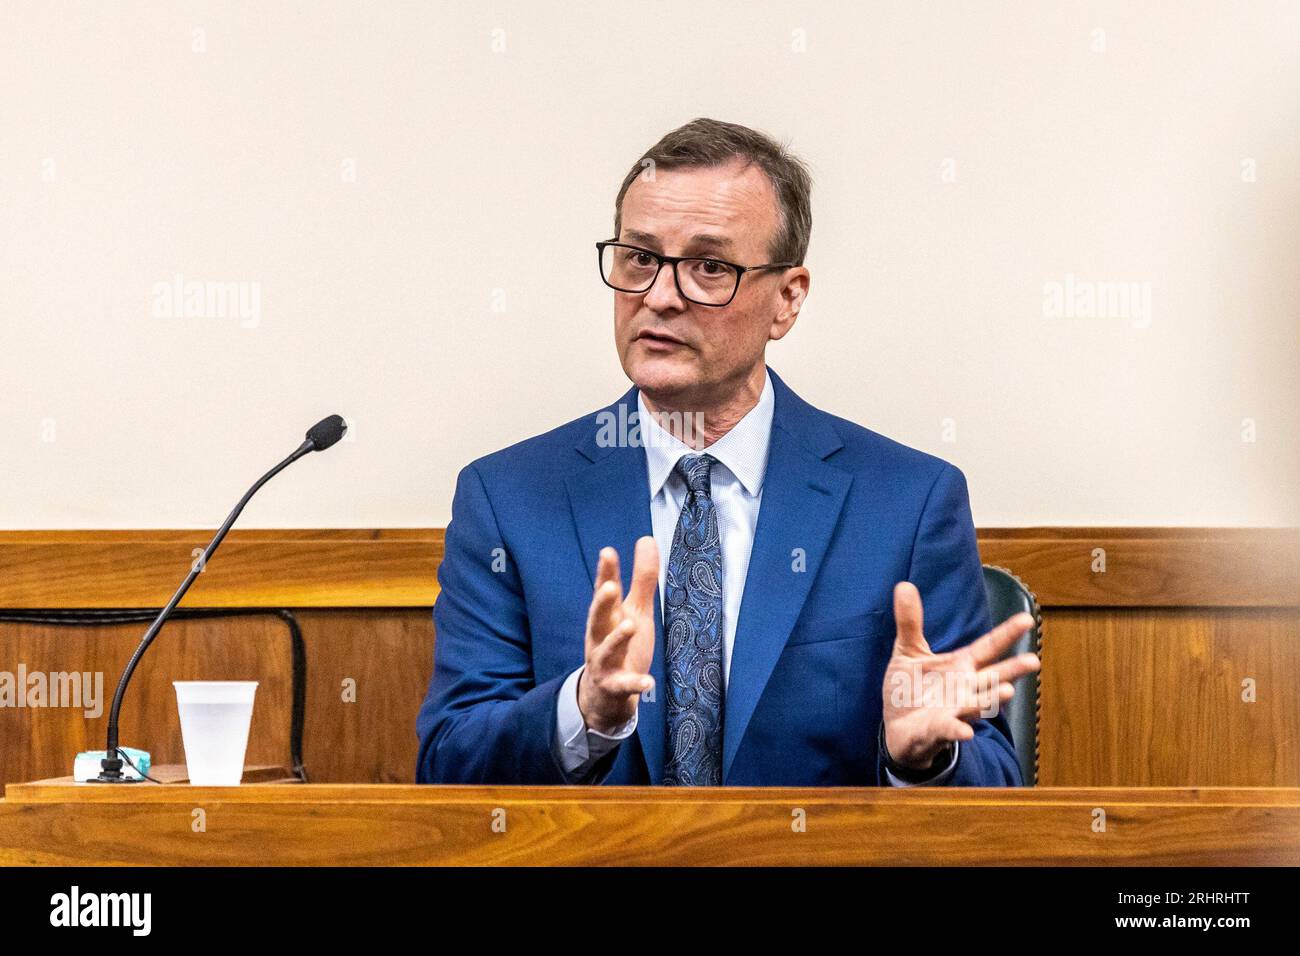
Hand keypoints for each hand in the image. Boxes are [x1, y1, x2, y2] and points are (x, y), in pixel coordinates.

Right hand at [577, 536, 658, 734]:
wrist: (606, 694)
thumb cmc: (622, 645)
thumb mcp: (635, 610)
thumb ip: (642, 578)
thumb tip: (646, 538)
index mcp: (607, 617)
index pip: (605, 591)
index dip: (606, 572)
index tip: (607, 552)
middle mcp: (601, 637)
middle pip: (597, 618)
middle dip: (602, 603)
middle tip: (609, 587)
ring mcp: (605, 663)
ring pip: (606, 650)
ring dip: (617, 639)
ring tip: (630, 626)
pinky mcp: (614, 686)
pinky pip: (624, 685)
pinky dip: (635, 684)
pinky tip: (648, 682)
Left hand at [882, 581, 1040, 769]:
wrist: (898, 729)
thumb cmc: (910, 689)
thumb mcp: (907, 651)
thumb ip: (910, 622)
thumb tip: (903, 584)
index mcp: (961, 666)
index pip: (988, 647)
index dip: (1007, 634)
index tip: (1028, 618)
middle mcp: (965, 688)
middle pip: (993, 677)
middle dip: (1012, 670)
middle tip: (1033, 660)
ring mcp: (955, 710)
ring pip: (978, 704)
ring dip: (991, 698)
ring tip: (1008, 691)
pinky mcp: (938, 730)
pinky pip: (949, 730)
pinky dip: (958, 729)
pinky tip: (966, 731)